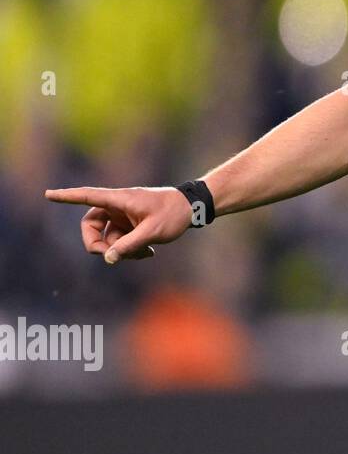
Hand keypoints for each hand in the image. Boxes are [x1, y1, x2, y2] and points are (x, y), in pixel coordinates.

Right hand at [44, 186, 196, 263]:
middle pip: (90, 225)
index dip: (67, 196)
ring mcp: (122, 215)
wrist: (192, 209)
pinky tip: (148, 254)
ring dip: (120, 249)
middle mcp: (117, 205)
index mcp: (119, 199)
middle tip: (111, 257)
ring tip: (143, 254)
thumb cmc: (174, 214)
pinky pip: (119, 240)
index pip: (87, 196)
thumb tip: (108, 259)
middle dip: (98, 244)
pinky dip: (129, 249)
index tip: (48, 194)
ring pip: (107, 237)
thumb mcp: (152, 232)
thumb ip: (129, 245)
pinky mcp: (129, 224)